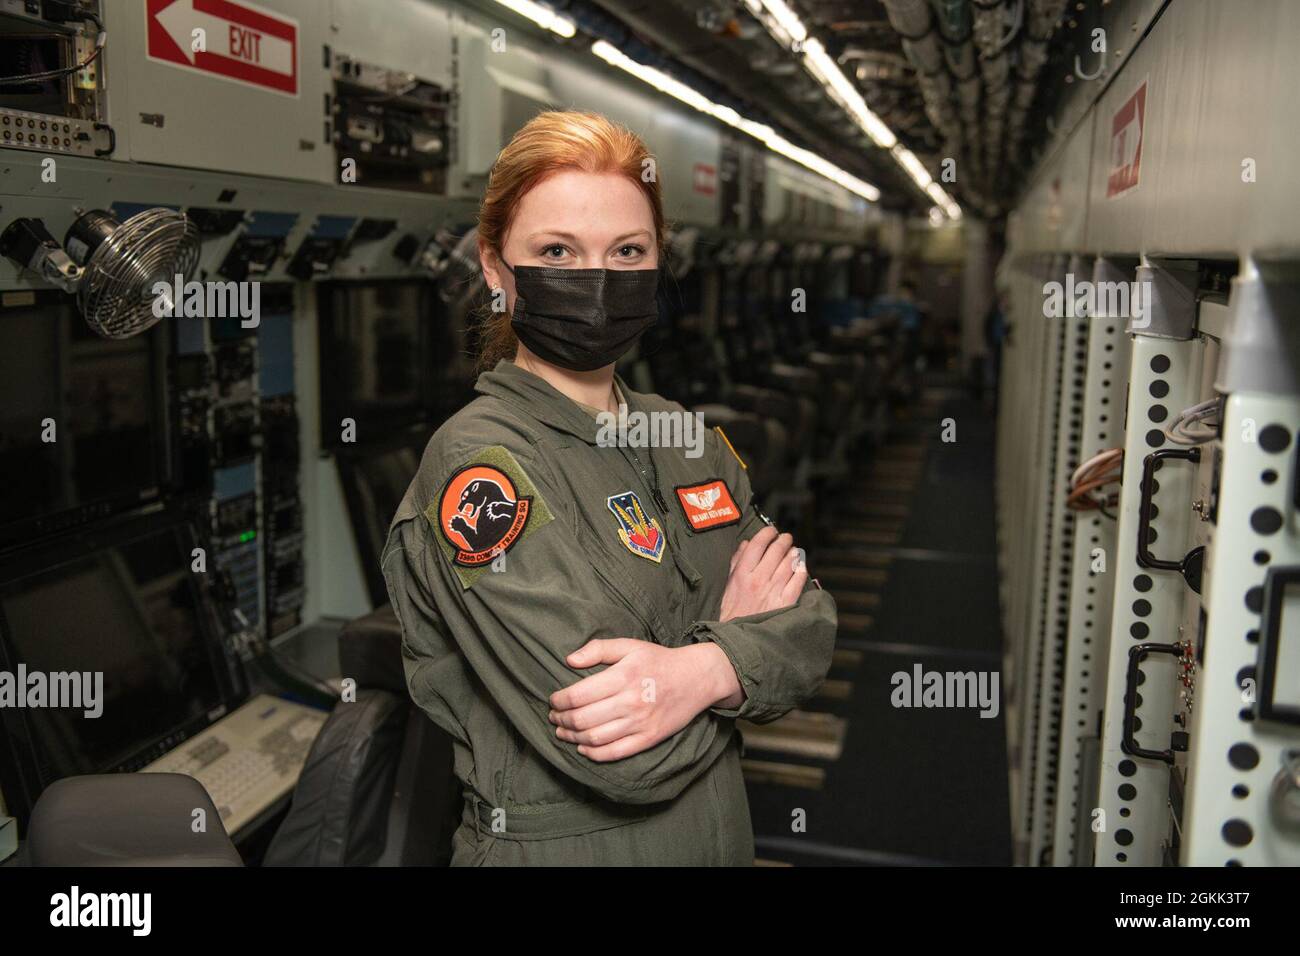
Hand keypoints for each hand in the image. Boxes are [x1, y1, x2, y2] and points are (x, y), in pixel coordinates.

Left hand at [549, 639, 739, 760]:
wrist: (697, 678)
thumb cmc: (659, 660)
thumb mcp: (630, 645)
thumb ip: (598, 649)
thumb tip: (569, 660)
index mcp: (623, 677)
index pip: (578, 696)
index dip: (559, 701)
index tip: (553, 701)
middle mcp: (630, 702)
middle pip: (582, 719)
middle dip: (561, 720)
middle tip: (554, 717)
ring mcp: (640, 723)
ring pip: (595, 738)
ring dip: (572, 738)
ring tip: (563, 732)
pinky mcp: (649, 739)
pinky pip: (614, 752)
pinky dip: (593, 753)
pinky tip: (582, 748)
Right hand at [719, 525, 806, 621]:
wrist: (738, 638)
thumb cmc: (731, 612)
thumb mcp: (727, 584)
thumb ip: (736, 562)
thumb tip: (745, 544)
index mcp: (742, 574)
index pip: (758, 544)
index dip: (767, 533)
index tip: (771, 530)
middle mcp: (758, 580)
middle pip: (776, 550)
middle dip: (783, 540)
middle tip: (786, 538)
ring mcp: (773, 591)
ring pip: (789, 563)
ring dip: (793, 553)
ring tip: (793, 551)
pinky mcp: (785, 603)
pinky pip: (798, 580)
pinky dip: (801, 570)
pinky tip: (800, 567)